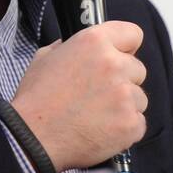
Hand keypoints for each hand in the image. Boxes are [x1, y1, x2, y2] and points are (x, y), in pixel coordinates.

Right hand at [12, 20, 147, 171]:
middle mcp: (113, 65)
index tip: (119, 57)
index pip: (133, 34)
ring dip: (124, 105)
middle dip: (123, 80)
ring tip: (96, 115)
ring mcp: (125, 96)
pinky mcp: (131, 123)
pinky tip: (102, 129)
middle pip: (138, 68)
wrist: (33, 138)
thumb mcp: (46, 57)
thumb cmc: (36, 100)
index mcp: (93, 42)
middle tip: (98, 94)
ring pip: (139, 97)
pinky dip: (124, 128)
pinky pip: (138, 122)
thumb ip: (72, 46)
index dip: (125, 47)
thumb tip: (87, 48)